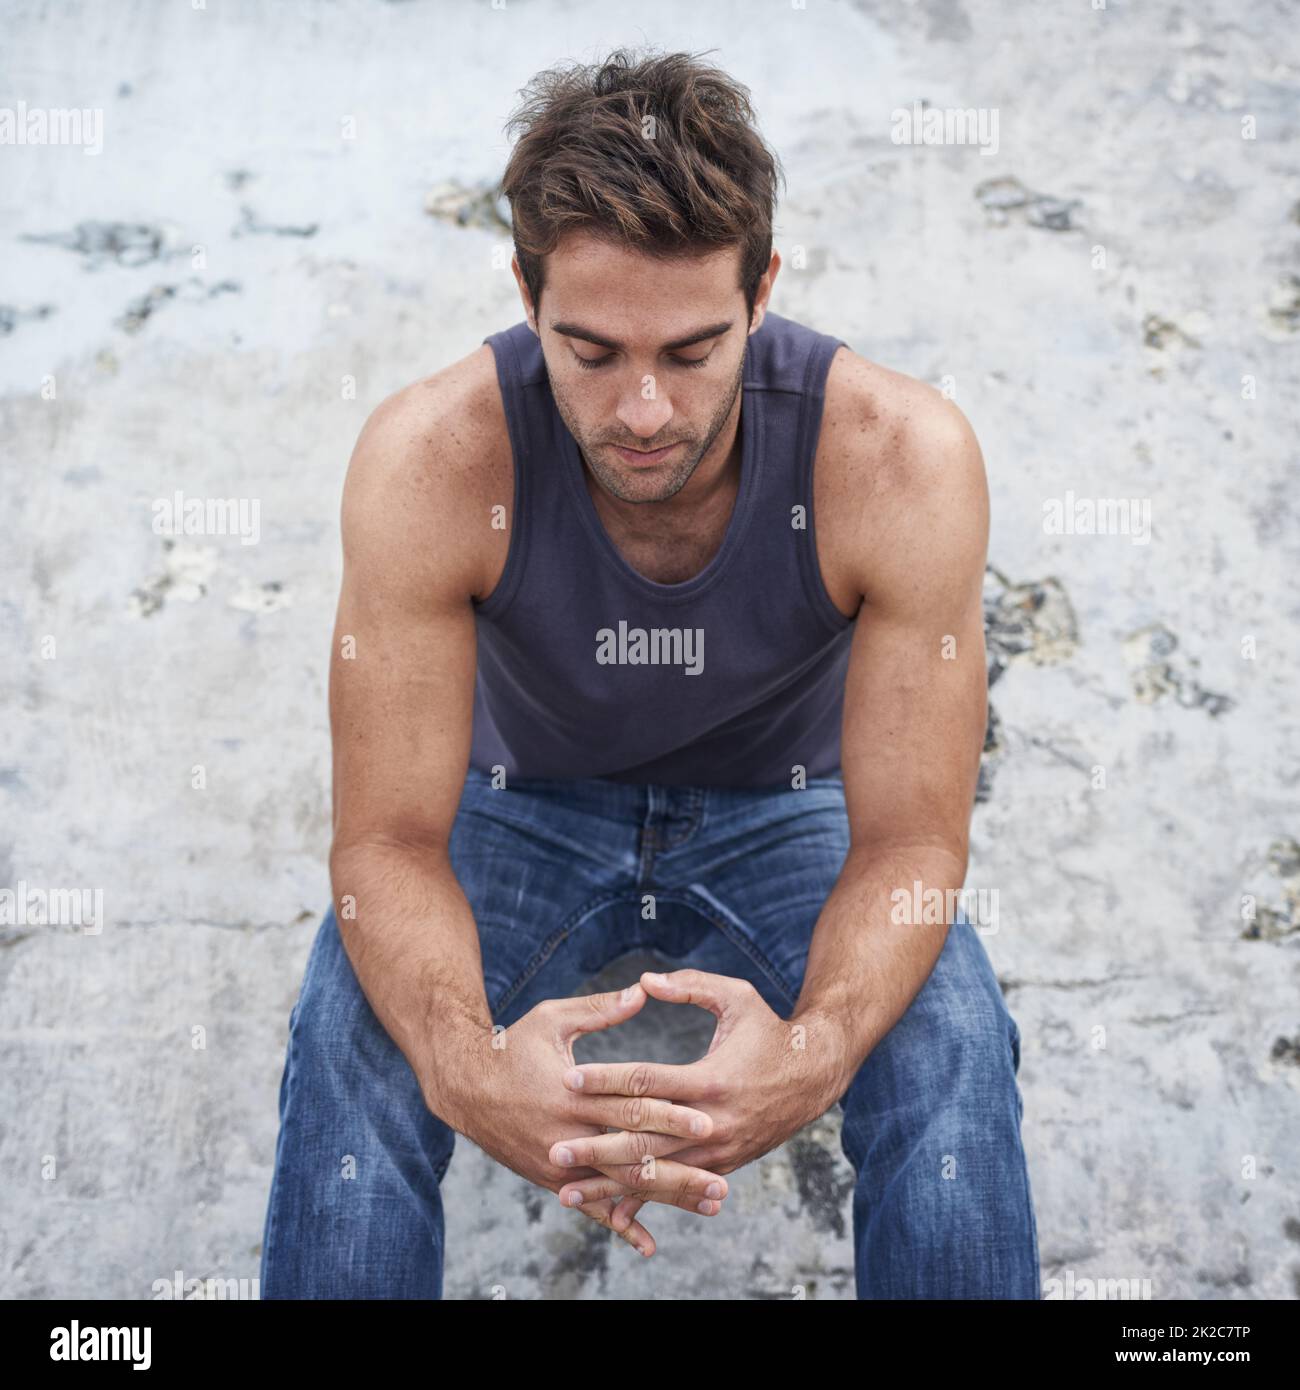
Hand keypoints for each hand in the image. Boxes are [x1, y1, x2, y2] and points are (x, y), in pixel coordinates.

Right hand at [434, 981, 727, 1256]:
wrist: (463, 1087)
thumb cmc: (511, 1046)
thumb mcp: (553, 1019)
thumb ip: (600, 1011)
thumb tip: (642, 991)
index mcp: (573, 1094)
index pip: (631, 1107)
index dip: (670, 1116)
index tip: (708, 1121)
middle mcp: (569, 1135)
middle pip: (634, 1157)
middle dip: (680, 1170)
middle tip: (722, 1181)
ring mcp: (560, 1164)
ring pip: (621, 1187)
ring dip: (667, 1198)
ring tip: (710, 1204)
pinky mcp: (553, 1179)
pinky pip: (592, 1207)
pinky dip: (621, 1225)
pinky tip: (650, 1244)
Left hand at [549, 969, 850, 1234]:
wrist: (815, 1076)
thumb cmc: (769, 1029)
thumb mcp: (736, 996)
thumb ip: (689, 987)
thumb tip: (643, 981)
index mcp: (710, 1079)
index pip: (647, 1081)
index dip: (606, 1080)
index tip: (568, 1079)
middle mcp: (712, 1122)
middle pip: (644, 1139)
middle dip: (597, 1148)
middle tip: (556, 1150)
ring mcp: (718, 1151)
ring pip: (656, 1174)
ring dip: (611, 1184)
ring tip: (567, 1192)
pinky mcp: (721, 1166)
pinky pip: (675, 1186)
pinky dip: (643, 1199)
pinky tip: (610, 1210)